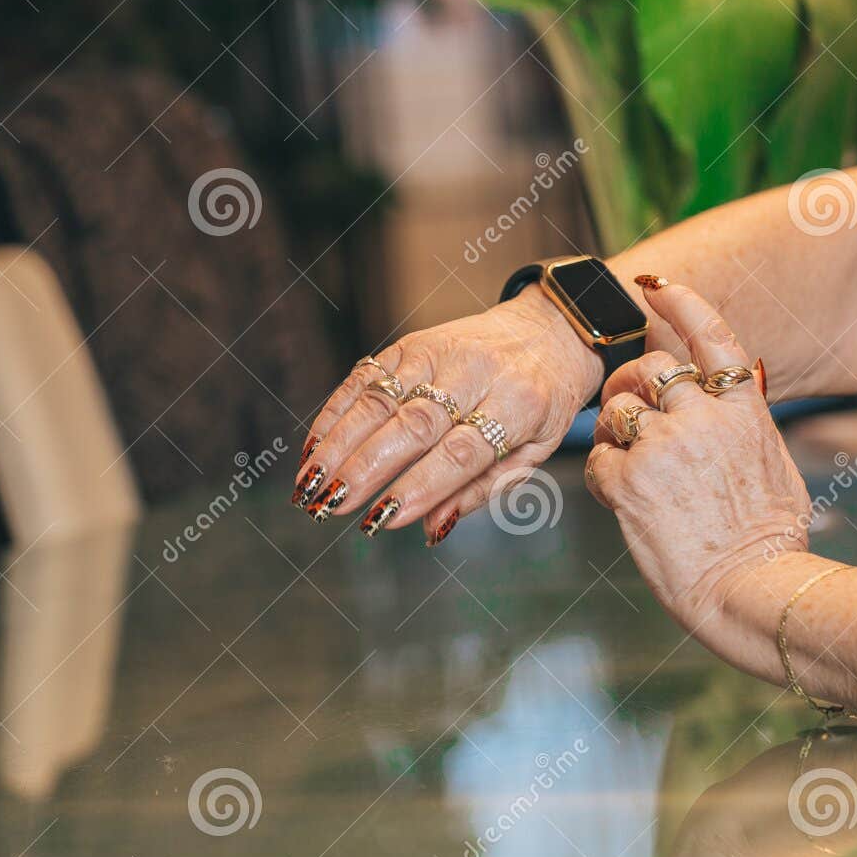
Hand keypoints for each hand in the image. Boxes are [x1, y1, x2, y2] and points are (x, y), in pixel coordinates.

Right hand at [292, 285, 601, 537]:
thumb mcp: (535, 450)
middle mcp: (475, 373)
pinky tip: (312, 451)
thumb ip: (484, 489)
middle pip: (414, 423)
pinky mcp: (411, 342)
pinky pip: (365, 377)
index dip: (421, 485)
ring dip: (338, 445)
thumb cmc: (541, 402)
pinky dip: (334, 414)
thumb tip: (432, 528)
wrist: (548, 328)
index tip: (383, 520)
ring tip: (308, 487)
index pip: (462, 451)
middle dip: (366, 469)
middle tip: (330, 507)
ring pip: (380, 398)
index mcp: (519, 404)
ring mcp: (439, 352)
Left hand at [586, 281, 810, 626]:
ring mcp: (664, 446)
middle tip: (625, 409)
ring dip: (616, 434)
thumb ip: (748, 423)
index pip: (709, 333)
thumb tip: (740, 391)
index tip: (657, 287)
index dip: (680, 302)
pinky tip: (620, 498)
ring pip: (617, 411)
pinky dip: (601, 475)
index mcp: (743, 408)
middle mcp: (702, 416)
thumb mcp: (775, 465)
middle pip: (649, 370)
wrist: (752, 587)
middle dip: (629, 383)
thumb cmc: (770, 540)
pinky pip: (597, 458)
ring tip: (631, 468)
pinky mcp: (629, 481)